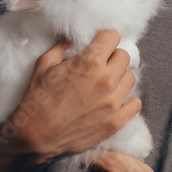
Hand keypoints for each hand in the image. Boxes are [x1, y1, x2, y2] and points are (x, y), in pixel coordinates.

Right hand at [0, 30, 142, 161]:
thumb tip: (72, 38)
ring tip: (105, 84)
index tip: (100, 44)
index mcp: (89, 62)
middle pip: (124, 56)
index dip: (105, 39)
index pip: (113, 37)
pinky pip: (135, 104)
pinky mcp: (115, 122)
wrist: (36, 135)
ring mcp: (112, 103)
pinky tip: (114, 100)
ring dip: (119, 77)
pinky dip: (127, 100)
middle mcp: (105, 80)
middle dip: (112, 57)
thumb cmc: (37, 99)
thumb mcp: (44, 64)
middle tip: (100, 64)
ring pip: (130, 78)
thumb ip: (62, 47)